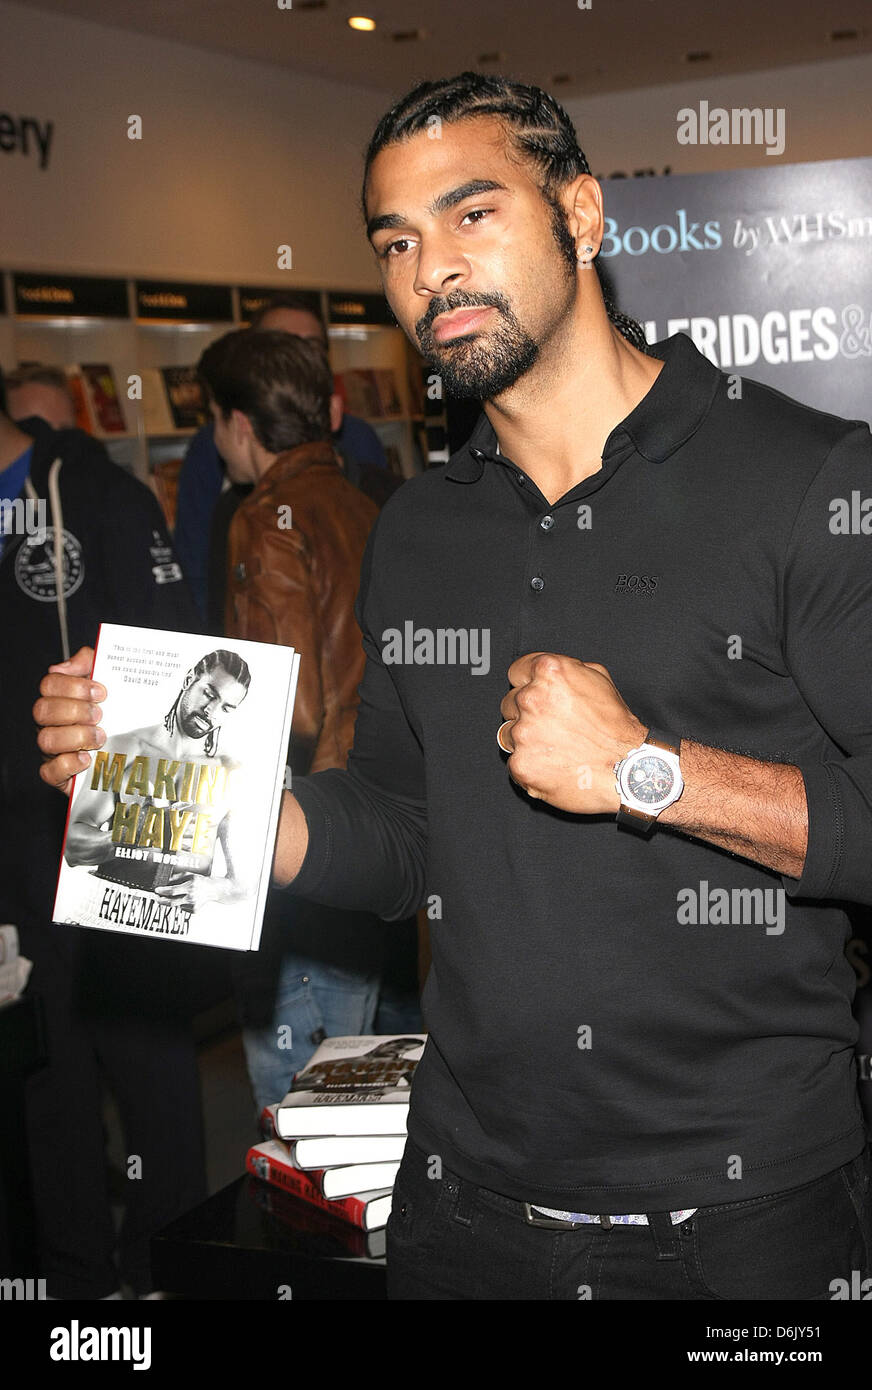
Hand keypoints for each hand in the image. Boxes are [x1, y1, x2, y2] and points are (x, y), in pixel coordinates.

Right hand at [33, 646, 106, 795]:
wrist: (136, 752)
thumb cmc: (118, 715)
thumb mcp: (111, 682)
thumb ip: (90, 663)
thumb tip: (66, 666)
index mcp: (61, 699)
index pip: (49, 684)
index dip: (72, 686)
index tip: (101, 692)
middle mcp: (52, 722)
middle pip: (42, 710)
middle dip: (74, 710)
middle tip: (100, 715)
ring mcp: (53, 749)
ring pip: (46, 739)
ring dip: (76, 736)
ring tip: (101, 736)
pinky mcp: (60, 775)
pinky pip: (50, 771)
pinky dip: (69, 764)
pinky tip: (87, 758)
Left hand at [155, 872, 245, 911]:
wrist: (214, 890)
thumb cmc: (201, 881)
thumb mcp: (190, 875)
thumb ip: (177, 877)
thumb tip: (166, 881)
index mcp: (190, 886)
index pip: (172, 890)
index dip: (163, 891)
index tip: (156, 890)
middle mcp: (191, 896)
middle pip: (172, 902)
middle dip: (161, 901)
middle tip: (156, 898)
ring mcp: (193, 904)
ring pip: (176, 905)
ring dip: (170, 901)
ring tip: (168, 897)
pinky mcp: (195, 910)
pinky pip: (182, 908)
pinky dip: (180, 903)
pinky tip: (185, 899)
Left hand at [498, 652, 645, 812]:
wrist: (626, 769)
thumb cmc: (617, 728)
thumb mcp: (599, 679)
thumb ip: (568, 670)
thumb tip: (552, 674)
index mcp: (549, 673)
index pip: (516, 671)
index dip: (527, 683)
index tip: (535, 694)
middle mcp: (531, 699)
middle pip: (510, 702)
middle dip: (526, 713)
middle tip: (552, 726)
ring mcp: (523, 733)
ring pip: (507, 732)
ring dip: (524, 739)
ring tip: (553, 747)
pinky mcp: (521, 763)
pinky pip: (514, 761)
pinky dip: (530, 764)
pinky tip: (552, 764)